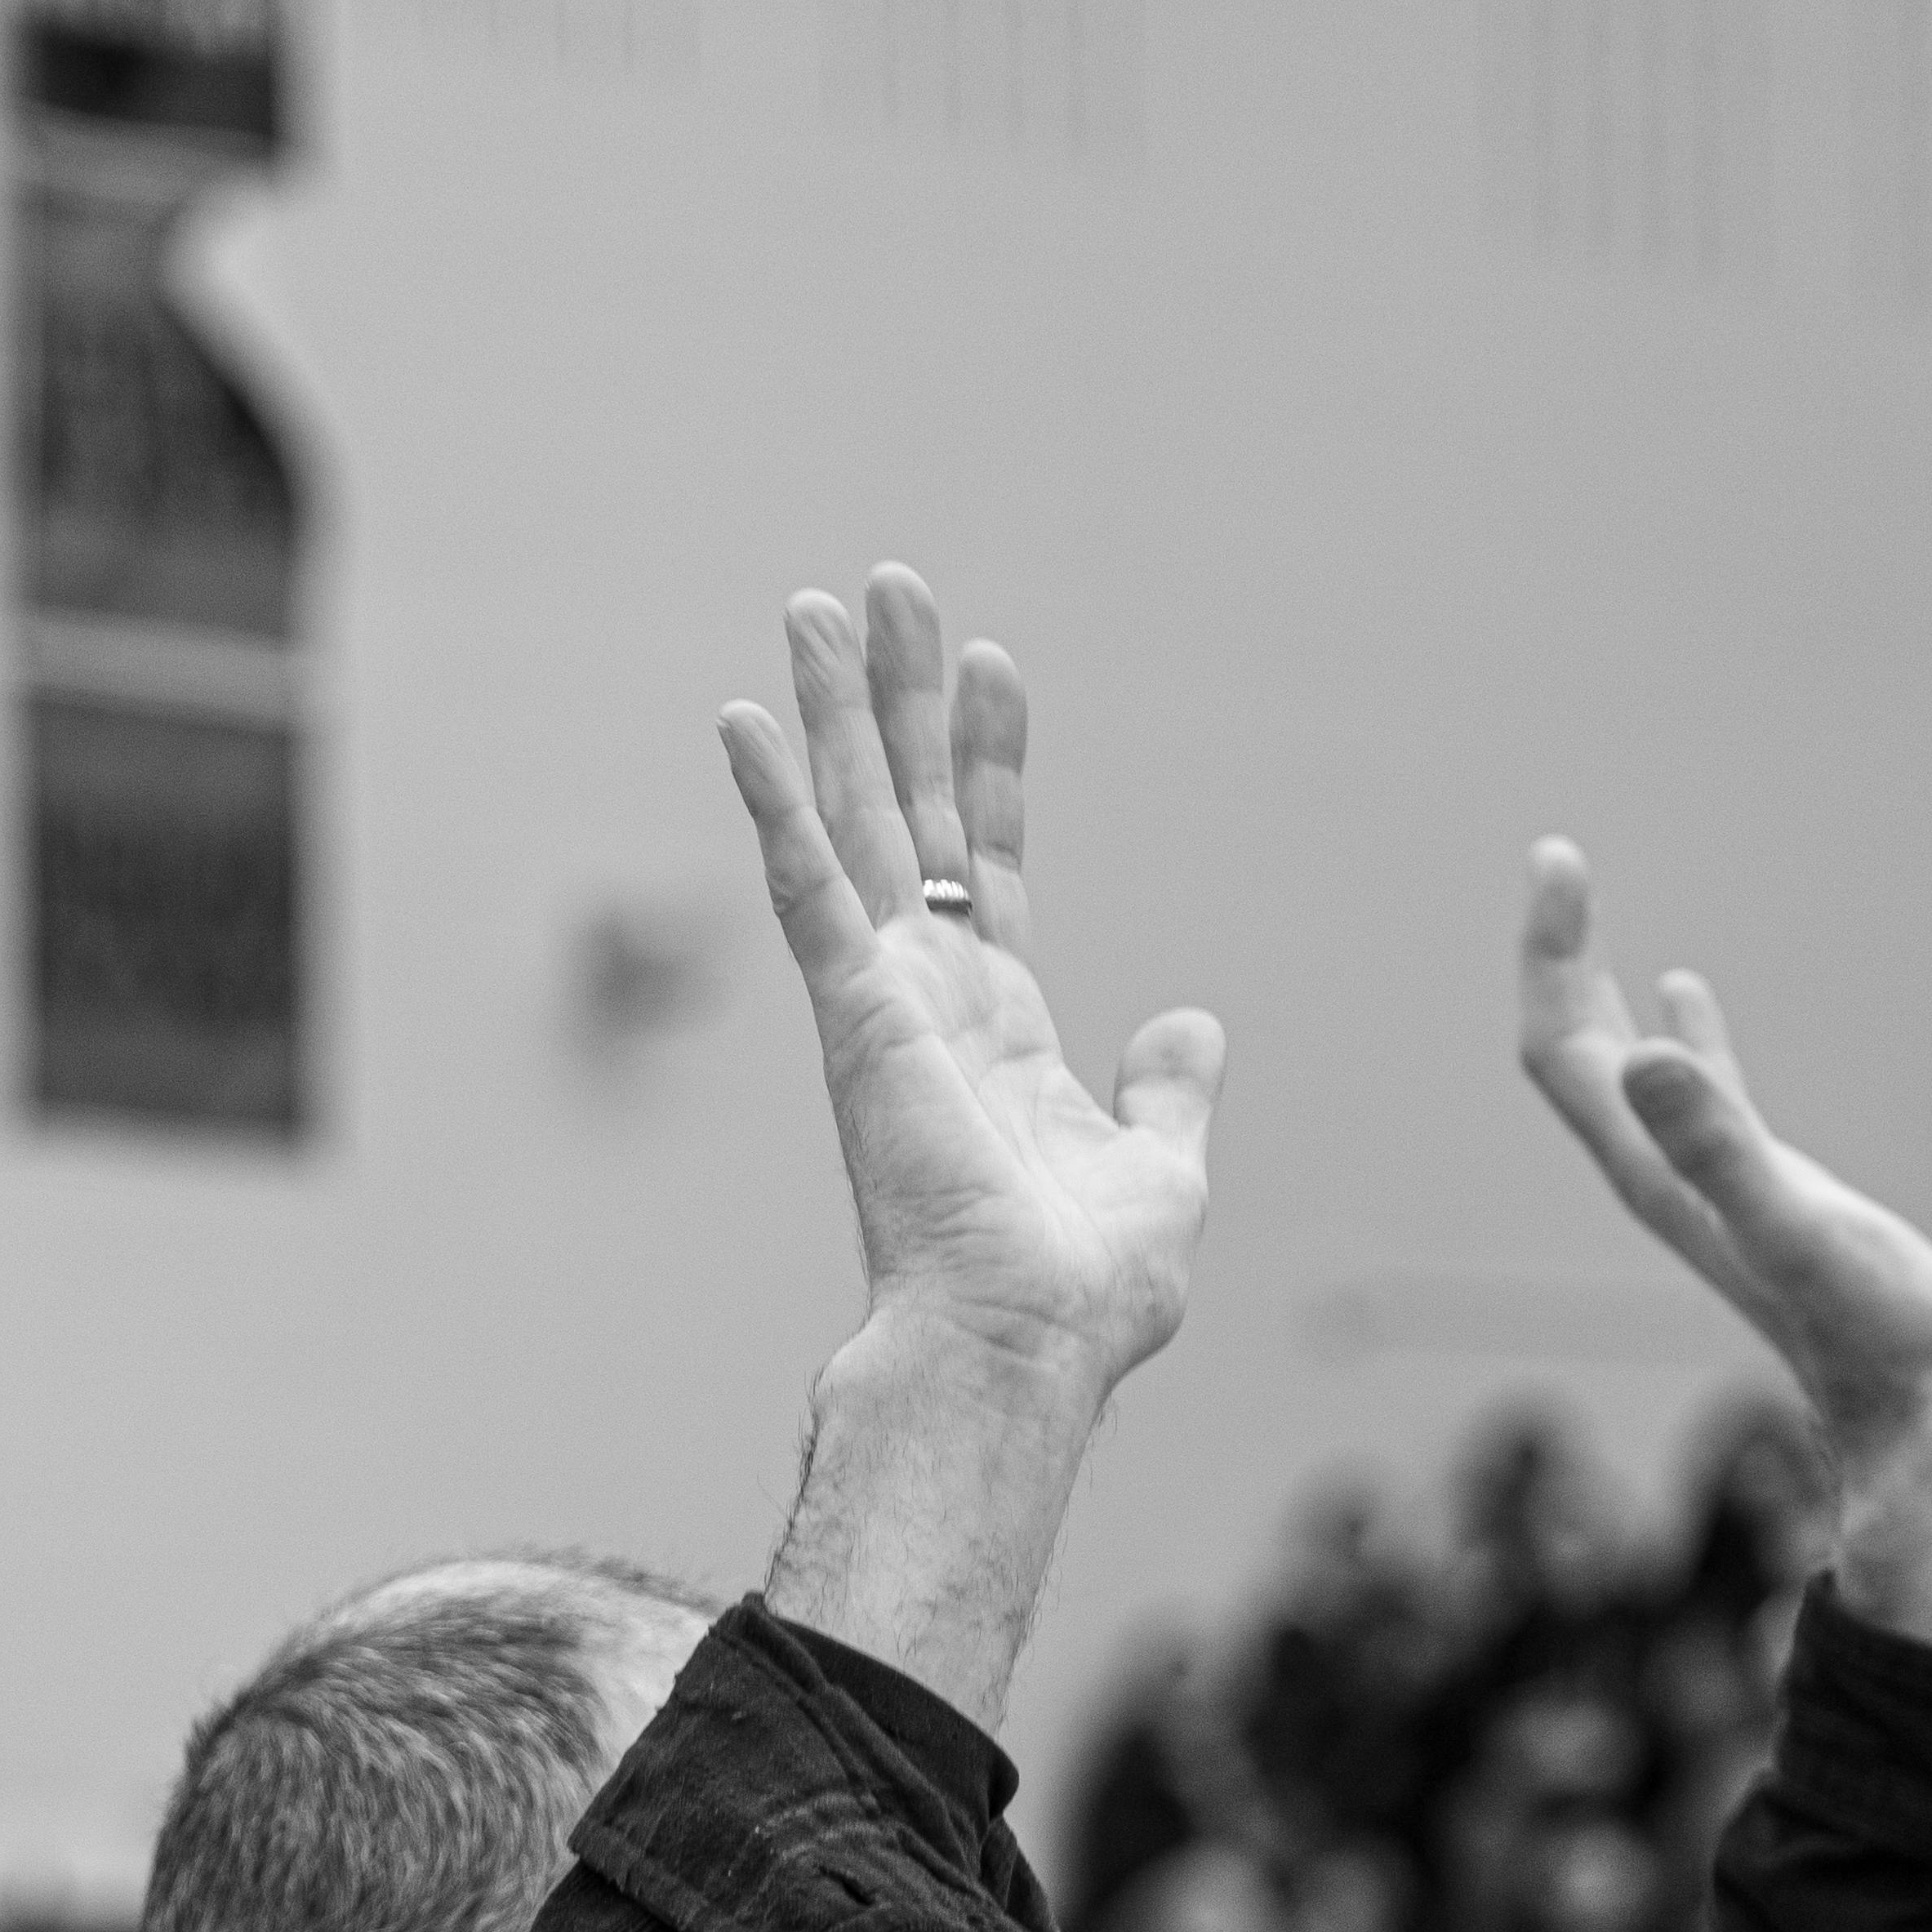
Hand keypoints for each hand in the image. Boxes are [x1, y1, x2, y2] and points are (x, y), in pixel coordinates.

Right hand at [721, 571, 1222, 1414]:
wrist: (1027, 1345)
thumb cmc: (1085, 1293)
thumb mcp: (1164, 1166)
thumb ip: (1172, 1089)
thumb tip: (1192, 1022)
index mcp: (995, 1028)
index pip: (987, 858)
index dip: (992, 762)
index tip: (993, 665)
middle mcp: (926, 998)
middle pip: (908, 812)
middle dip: (899, 697)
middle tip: (883, 586)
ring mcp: (883, 1002)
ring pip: (851, 823)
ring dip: (830, 711)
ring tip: (810, 603)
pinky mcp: (855, 1015)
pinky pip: (803, 888)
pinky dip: (772, 800)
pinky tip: (739, 718)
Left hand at [1515, 841, 1931, 1666]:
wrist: (1919, 1403)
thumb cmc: (1868, 1324)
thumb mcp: (1790, 1219)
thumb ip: (1717, 1144)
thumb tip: (1640, 1054)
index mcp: (1652, 1173)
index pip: (1562, 1053)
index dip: (1549, 957)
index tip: (1558, 860)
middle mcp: (1663, 1177)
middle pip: (1574, 1056)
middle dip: (1556, 960)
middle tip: (1554, 860)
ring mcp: (1710, 1183)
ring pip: (1627, 1071)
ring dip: (1598, 992)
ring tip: (1583, 916)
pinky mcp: (1765, 1190)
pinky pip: (1700, 1095)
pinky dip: (1682, 1035)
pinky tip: (1680, 990)